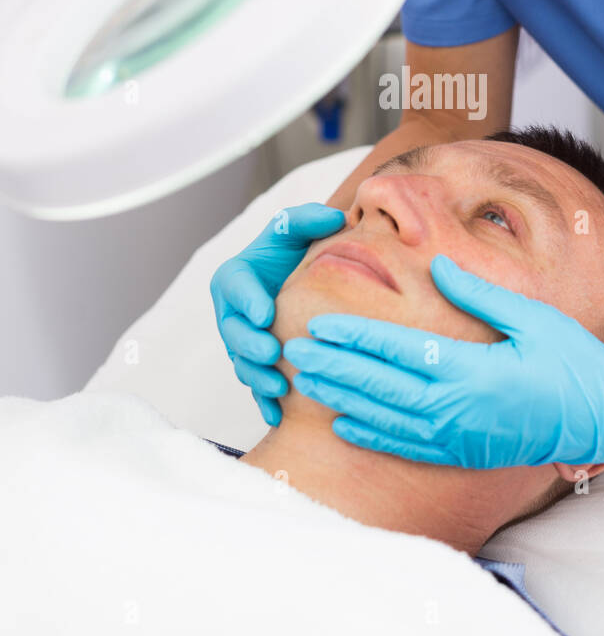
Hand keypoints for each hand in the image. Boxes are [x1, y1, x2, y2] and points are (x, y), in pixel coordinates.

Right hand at [211, 202, 345, 425]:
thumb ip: (309, 220)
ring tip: (280, 387)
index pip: (236, 287)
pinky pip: (254, 386)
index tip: (266, 312)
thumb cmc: (294, 252)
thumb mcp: (297, 230)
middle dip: (250, 344)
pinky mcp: (254, 366)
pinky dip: (264, 402)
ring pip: (241, 363)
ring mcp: (241, 343)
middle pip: (233, 331)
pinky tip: (279, 416)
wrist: (299, 283)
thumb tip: (338, 219)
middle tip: (271, 352)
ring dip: (257, 377)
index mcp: (237, 277)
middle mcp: (232, 313)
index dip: (248, 300)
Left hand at [282, 254, 603, 465]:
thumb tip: (435, 264)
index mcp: (473, 370)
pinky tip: (344, 425)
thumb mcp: (533, 318)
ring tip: (304, 382)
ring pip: (385, 418)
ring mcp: (459, 436)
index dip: (355, 337)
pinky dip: (372, 435)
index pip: (398, 350)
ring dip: (342, 399)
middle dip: (334, 367)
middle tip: (292, 351)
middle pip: (380, 386)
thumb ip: (479, 294)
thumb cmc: (575, 363)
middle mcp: (458, 408)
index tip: (319, 324)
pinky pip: (408, 445)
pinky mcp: (464, 453)